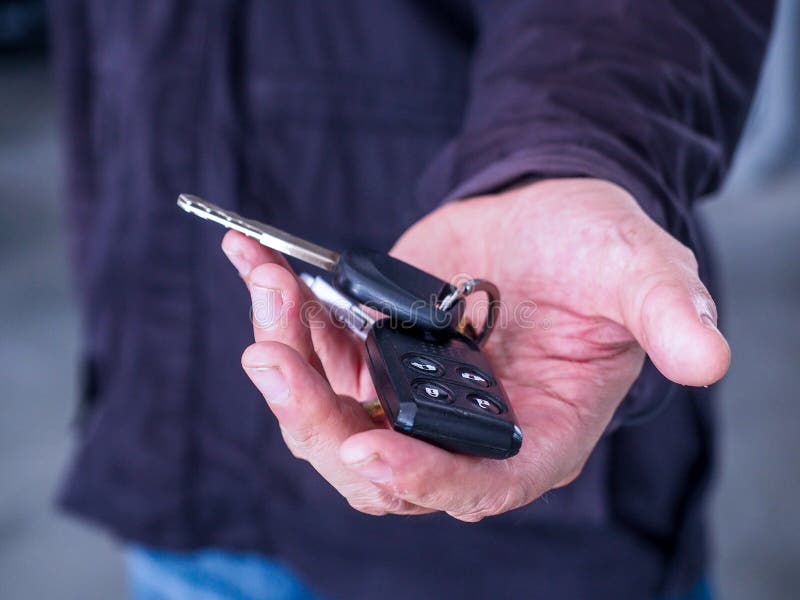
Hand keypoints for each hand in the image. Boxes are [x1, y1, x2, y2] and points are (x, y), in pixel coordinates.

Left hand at [221, 178, 729, 520]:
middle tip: (272, 355)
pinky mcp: (376, 355)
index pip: (475, 484)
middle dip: (315, 420)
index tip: (371, 448)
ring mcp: (411, 395)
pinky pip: (317, 359)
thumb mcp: (640, 273)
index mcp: (533, 432)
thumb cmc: (598, 254)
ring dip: (286, 362)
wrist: (547, 216)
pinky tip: (258, 265)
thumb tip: (708, 355)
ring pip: (329, 416)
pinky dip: (283, 317)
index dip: (422, 478)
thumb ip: (666, 313)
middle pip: (375, 465)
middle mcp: (463, 430)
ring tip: (265, 289)